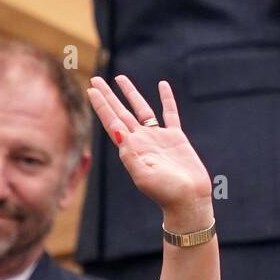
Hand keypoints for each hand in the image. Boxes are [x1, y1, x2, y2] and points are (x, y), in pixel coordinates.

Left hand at [86, 76, 212, 220]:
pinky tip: (162, 85)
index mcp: (131, 149)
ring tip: (120, 78)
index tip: (91, 88)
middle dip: (108, 96)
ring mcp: (158, 138)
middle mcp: (141, 141)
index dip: (101, 105)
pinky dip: (166, 99)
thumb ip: (130, 154)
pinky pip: (169, 113)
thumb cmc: (166, 192)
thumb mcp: (143, 175)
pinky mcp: (175, 138)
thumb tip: (116, 130)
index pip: (111, 122)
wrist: (188, 200)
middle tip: (96, 79)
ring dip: (130, 94)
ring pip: (142, 109)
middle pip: (121, 112)